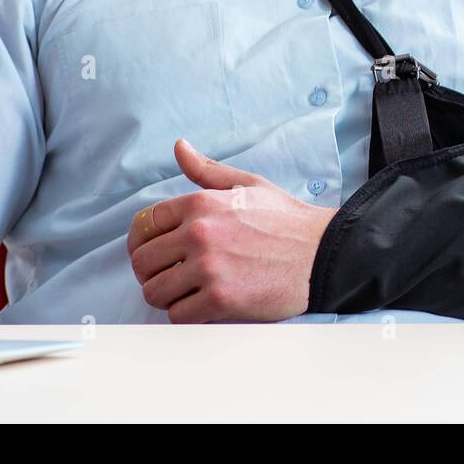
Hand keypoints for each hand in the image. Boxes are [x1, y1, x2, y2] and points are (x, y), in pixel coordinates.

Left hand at [127, 139, 335, 323]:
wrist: (320, 252)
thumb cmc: (285, 219)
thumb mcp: (247, 184)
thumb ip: (206, 170)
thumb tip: (179, 147)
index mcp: (201, 203)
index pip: (145, 224)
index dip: (144, 240)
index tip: (154, 250)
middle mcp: (200, 233)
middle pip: (143, 261)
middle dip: (152, 270)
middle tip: (170, 274)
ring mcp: (209, 268)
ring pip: (155, 291)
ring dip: (167, 295)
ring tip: (186, 291)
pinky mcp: (220, 300)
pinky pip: (177, 315)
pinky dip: (185, 314)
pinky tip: (202, 305)